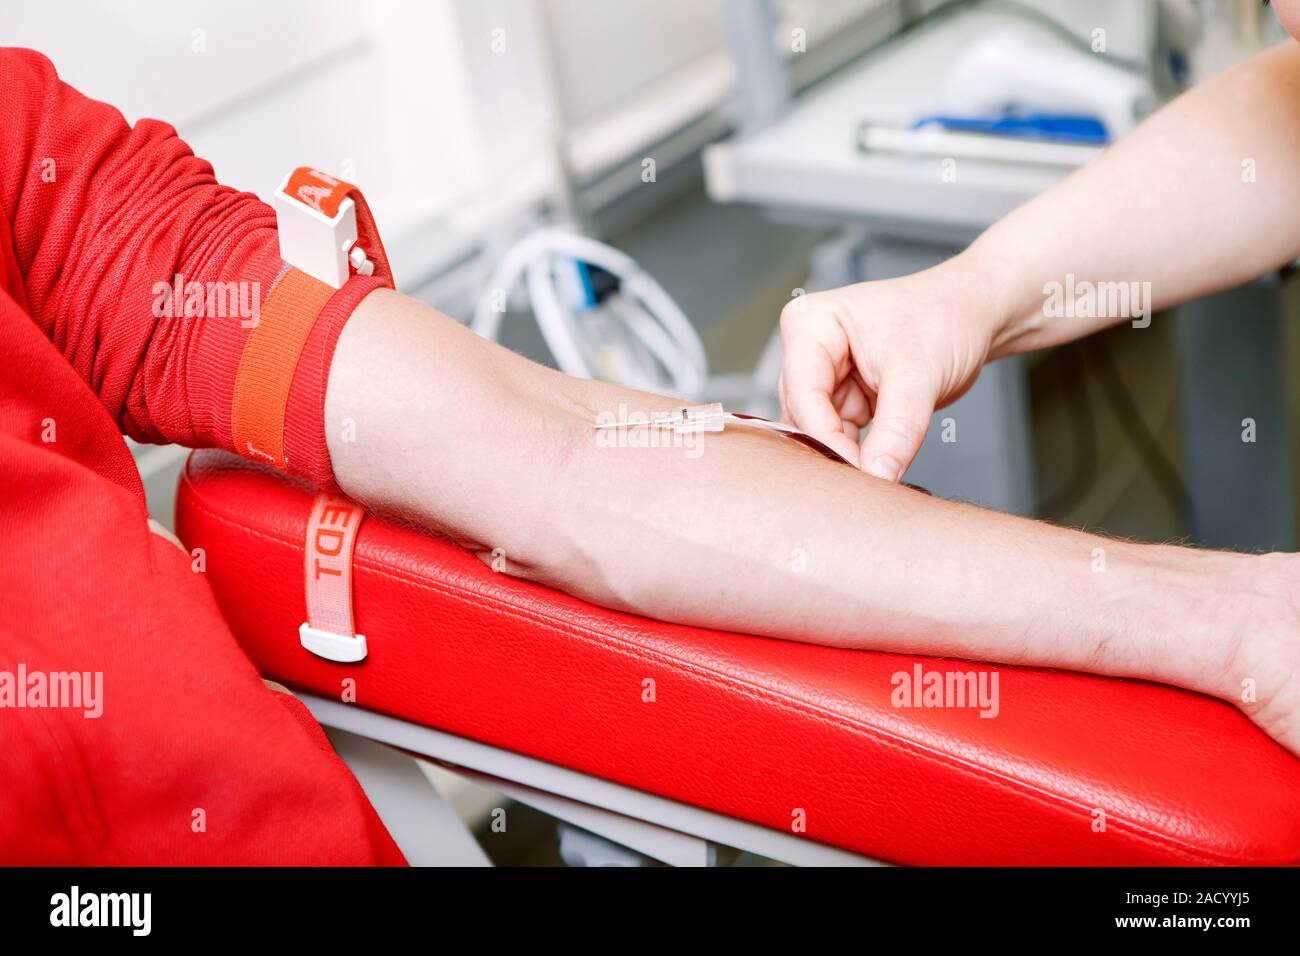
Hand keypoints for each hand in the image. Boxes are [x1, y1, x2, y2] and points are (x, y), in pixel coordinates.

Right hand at [778, 254, 1009, 478]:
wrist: (972, 316)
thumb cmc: (945, 318)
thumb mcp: (921, 373)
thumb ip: (897, 429)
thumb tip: (878, 476)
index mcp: (810, 323)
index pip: (803, 394)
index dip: (828, 437)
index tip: (861, 471)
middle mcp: (807, 349)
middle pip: (804, 416)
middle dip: (836, 448)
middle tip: (869, 479)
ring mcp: (824, 376)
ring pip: (818, 432)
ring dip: (846, 454)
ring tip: (879, 470)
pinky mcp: (842, 399)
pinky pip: (839, 437)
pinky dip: (858, 454)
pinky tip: (880, 463)